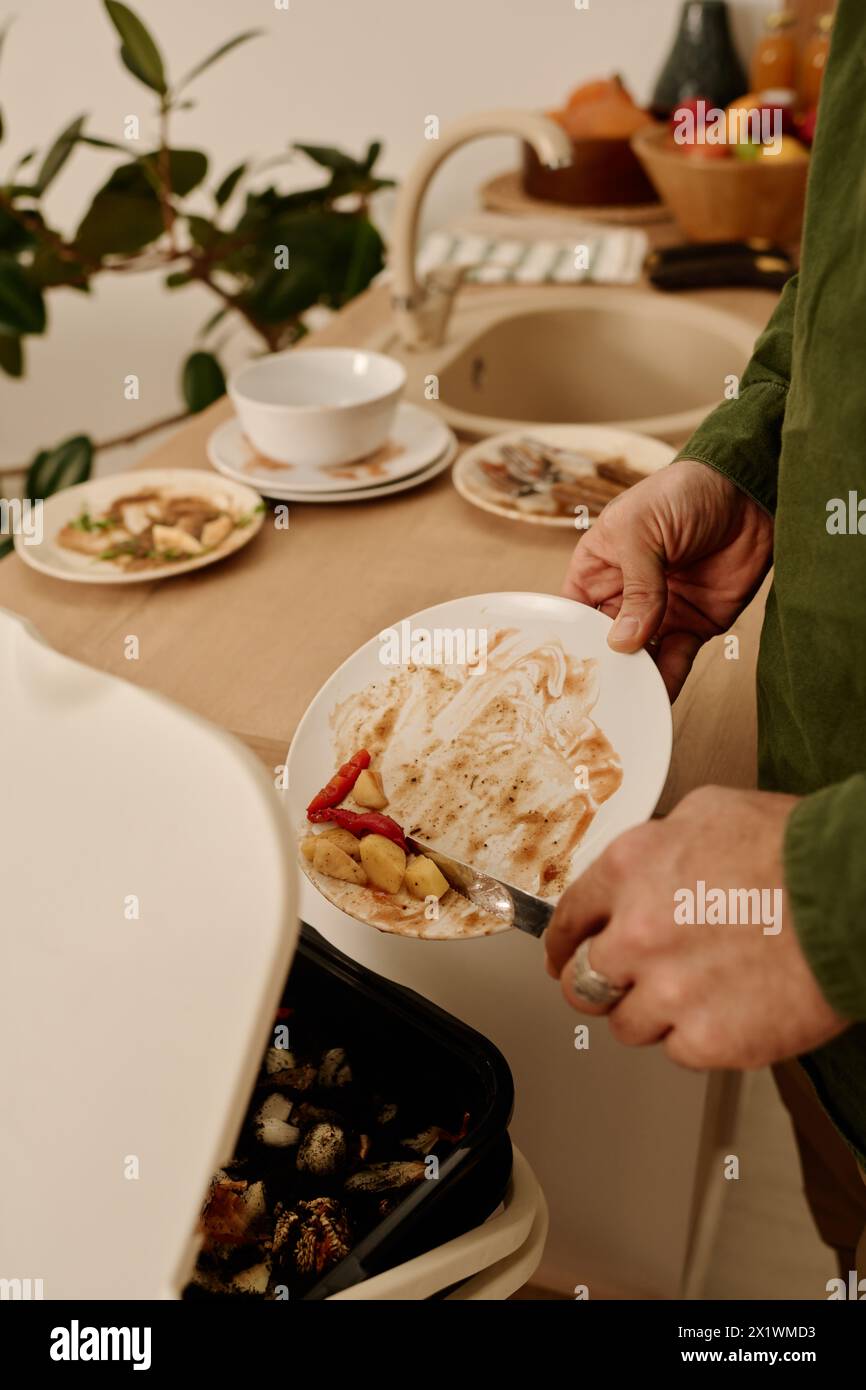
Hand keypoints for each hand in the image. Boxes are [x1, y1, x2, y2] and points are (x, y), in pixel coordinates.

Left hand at [544, 787, 847, 1068]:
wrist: (850, 896)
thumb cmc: (793, 850)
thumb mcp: (707, 813)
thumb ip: (656, 848)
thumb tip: (644, 869)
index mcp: (628, 870)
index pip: (567, 920)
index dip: (562, 944)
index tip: (562, 957)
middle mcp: (635, 933)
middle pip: (582, 983)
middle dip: (600, 984)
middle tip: (625, 984)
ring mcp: (668, 991)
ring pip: (626, 1025)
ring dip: (652, 1013)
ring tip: (696, 993)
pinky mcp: (707, 1039)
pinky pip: (678, 1051)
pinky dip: (699, 1037)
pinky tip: (728, 1009)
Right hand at [562, 459, 773, 699]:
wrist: (748, 492)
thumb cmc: (682, 493)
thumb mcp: (642, 530)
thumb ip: (636, 586)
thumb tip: (624, 641)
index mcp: (598, 567)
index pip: (573, 611)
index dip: (566, 639)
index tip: (561, 670)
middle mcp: (623, 595)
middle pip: (602, 642)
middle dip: (600, 668)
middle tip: (596, 699)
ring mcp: (659, 612)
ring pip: (638, 657)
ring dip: (633, 679)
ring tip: (626, 704)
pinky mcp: (694, 625)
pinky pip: (675, 659)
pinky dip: (668, 680)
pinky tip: (658, 696)